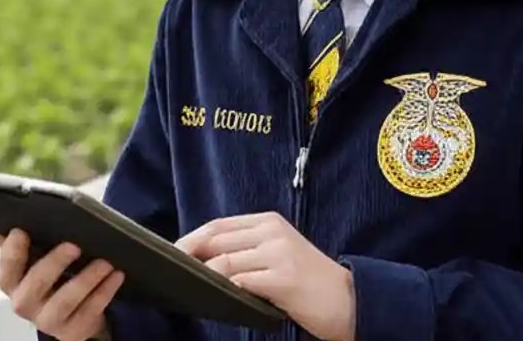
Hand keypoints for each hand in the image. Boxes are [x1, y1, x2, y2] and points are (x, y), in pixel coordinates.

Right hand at [0, 228, 124, 340]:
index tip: (22, 232)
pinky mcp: (72, 332)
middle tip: (73, 246)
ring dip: (86, 279)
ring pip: (65, 301)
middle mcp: (26, 304)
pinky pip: (90, 312)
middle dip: (54, 263)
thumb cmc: (51, 280)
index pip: (6, 269)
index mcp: (13, 284)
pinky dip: (105, 292)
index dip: (11, 252)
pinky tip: (116, 276)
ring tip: (104, 262)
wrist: (72, 315)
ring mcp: (48, 321)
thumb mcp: (36, 261)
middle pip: (35, 285)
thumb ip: (19, 246)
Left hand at [176, 212, 355, 340]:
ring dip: (204, 275)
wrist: (350, 300)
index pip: (219, 224)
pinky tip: (219, 297)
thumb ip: (247, 250)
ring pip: (225, 260)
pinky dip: (226, 289)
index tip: (173, 252)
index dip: (192, 238)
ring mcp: (279, 253)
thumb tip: (204, 259)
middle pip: (217, 238)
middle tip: (172, 270)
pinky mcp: (283, 278)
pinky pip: (242, 281)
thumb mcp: (278, 254)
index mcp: (269, 222)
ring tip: (191, 285)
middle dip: (189, 255)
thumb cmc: (309, 282)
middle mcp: (272, 232)